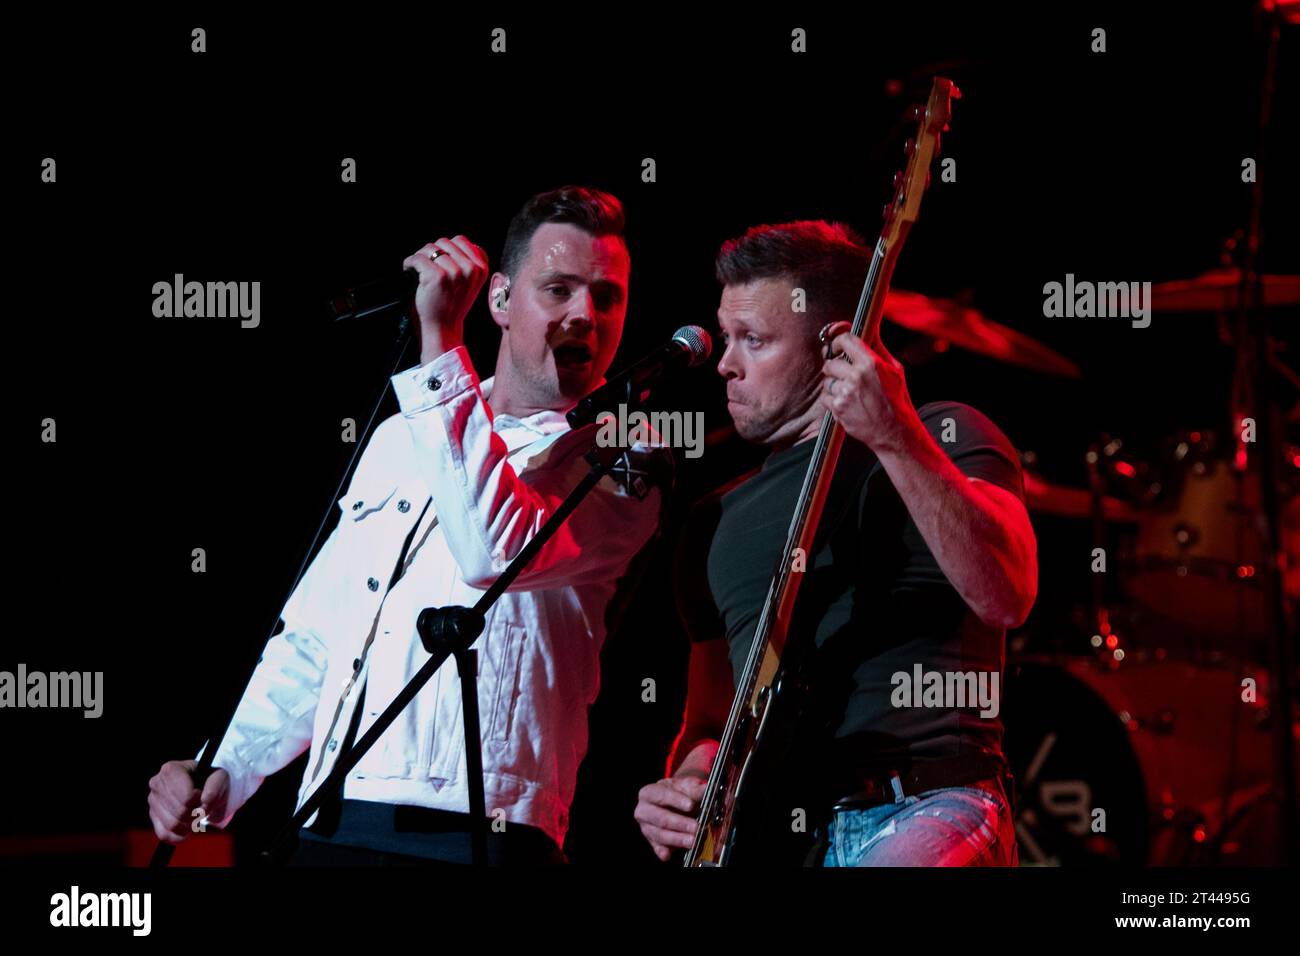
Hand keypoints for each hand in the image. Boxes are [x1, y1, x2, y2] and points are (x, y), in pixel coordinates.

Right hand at [147, 760, 229, 844]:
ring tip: (195, 815)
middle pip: (181, 812)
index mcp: (170, 769)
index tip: (202, 794)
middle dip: (196, 814)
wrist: (202, 786)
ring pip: (173, 825)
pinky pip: (165, 835)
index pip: (187, 797)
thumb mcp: (219, 777)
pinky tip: (188, 828)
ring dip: (190, 825)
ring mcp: (152, 801)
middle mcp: (156, 783)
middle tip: (201, 807)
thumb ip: (215, 787)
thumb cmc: (209, 779)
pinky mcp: (153, 816)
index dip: (199, 800)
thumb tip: (205, 801)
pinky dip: (180, 836)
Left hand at [401, 236, 489, 361]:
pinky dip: (409, 263)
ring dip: (421, 256)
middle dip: (432, 252)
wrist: (444, 327)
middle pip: (444, 242)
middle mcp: (470, 269)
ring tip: (418, 269)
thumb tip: (457, 241)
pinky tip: (409, 271)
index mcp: (481, 268)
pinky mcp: (437, 276)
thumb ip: (469, 262)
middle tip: (426, 265)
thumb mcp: (471, 282)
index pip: (461, 241)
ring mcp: (454, 272)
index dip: (447, 248)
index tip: (439, 259)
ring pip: (430, 248)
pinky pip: (418, 258)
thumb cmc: (453, 305)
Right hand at [634, 776, 707, 861]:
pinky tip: (669, 854)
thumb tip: (706, 788)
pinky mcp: (652, 841)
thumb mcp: (683, 786)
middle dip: (679, 823)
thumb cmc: (675, 793)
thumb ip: (694, 789)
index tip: (690, 805)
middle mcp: (643, 811)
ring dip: (677, 839)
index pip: (661, 795)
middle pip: (660, 818)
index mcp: (648, 793)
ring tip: (692, 840)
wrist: (670, 802)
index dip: (676, 800)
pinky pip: (657, 848)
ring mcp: (646, 828)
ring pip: (660, 835)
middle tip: (695, 827)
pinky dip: (663, 852)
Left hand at [820, 330, 915, 452]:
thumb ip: (877, 348)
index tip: (836, 347)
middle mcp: (857, 376)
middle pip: (830, 362)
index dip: (837, 342)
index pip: (845, 340)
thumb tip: (869, 328)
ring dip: (833, 386)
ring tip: (849, 393)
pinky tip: (846, 404)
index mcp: (871, 363)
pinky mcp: (838, 408)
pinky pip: (825, 397)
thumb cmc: (895, 399)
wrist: (894, 430)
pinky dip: (832, 400)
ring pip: (826, 381)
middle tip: (843, 376)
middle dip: (834, 368)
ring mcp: (846, 392)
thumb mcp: (894, 369)